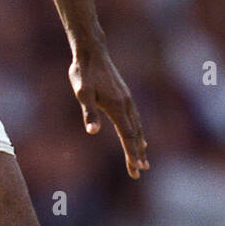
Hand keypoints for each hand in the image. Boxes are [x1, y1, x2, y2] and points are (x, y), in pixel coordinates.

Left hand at [68, 44, 149, 178]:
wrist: (92, 53)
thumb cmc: (84, 73)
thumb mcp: (82, 93)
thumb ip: (88, 112)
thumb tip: (93, 131)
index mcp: (117, 107)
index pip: (127, 136)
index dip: (132, 153)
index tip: (137, 168)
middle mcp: (126, 105)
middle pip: (134, 135)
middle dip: (137, 154)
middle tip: (139, 172)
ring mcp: (127, 100)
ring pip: (137, 127)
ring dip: (139, 145)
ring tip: (143, 160)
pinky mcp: (125, 96)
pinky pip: (135, 119)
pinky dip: (138, 132)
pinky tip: (139, 136)